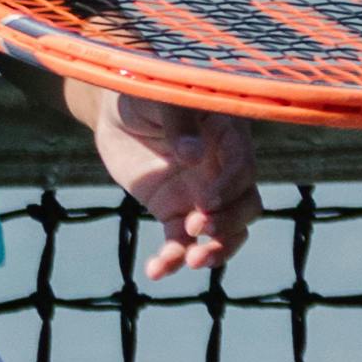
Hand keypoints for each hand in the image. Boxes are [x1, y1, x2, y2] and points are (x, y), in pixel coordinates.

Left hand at [88, 89, 258, 285]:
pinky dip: (172, 260)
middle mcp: (222, 170)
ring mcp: (201, 195)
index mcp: (228, 136)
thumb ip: (178, 120)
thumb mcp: (161, 94)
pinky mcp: (174, 212)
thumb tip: (193, 155)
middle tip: (198, 227)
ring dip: (215, 251)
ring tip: (190, 262)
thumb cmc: (145, 89)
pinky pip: (181, 244)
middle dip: (229, 224)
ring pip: (225, 232)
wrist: (116, 109)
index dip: (229, 187)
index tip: (205, 201)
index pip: (243, 167)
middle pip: (246, 206)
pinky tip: (155, 272)